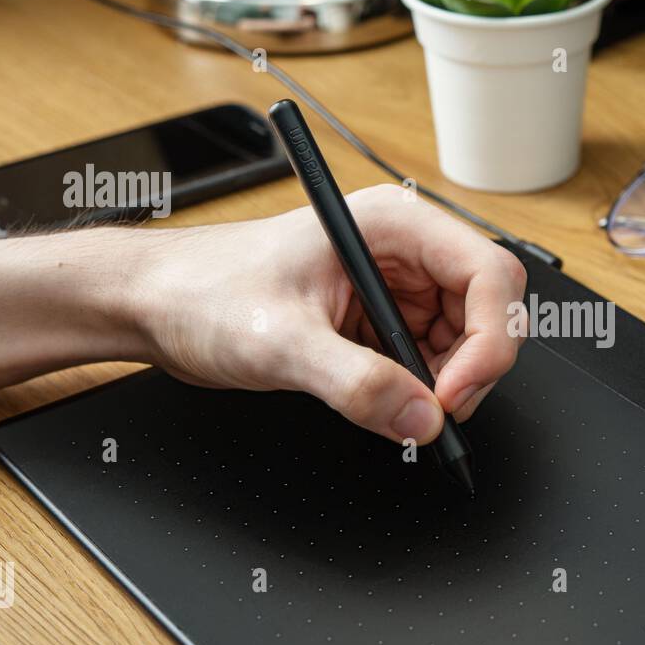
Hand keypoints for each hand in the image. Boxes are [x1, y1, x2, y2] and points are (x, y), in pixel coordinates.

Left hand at [136, 185, 527, 443]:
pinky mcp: (379, 322)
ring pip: (466, 340)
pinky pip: (430, 361)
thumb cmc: (202, 289)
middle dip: (474, 366)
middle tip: (436, 411)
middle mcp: (402, 252)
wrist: (156, 304)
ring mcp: (393, 287)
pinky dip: (422, 392)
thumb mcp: (280, 341)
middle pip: (488, 309)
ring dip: (448, 383)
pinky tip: (390, 404)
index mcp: (391, 226)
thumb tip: (421, 419)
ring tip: (402, 408)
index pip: (487, 274)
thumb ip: (356, 383)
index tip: (453, 392)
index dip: (488, 338)